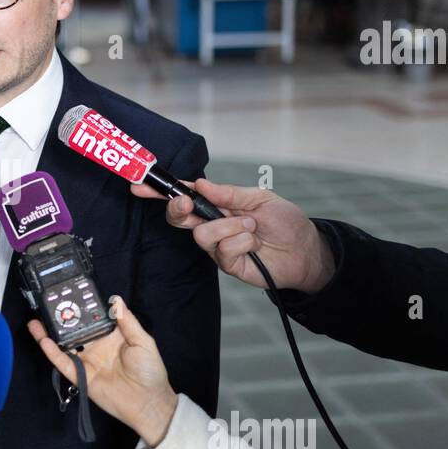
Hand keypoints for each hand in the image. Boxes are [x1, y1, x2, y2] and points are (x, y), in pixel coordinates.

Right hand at [27, 296, 175, 447]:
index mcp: (111, 336)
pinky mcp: (81, 376)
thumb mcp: (143, 341)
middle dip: (61, 319)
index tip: (70, 294)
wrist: (147, 403)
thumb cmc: (149, 370)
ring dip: (50, 334)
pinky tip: (43, 340)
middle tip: (47, 305)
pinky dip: (52, 352)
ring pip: (64, 346)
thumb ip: (127, 321)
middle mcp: (96, 347)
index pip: (92, 319)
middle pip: (74, 330)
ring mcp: (87, 361)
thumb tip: (116, 299)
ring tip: (35, 321)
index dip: (82, 308)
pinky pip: (64, 363)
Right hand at [129, 178, 335, 292]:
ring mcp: (218, 247)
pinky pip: (223, 249)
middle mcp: (213, 226)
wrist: (306, 250)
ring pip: (202, 234)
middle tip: (187, 202)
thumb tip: (200, 184)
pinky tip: (254, 244)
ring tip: (251, 227)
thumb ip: (228, 193)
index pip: (185, 198)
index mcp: (218, 206)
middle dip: (178, 209)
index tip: (141, 186)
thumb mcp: (259, 198)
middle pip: (179, 218)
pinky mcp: (228, 265)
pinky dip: (241, 242)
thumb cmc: (285, 222)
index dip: (161, 193)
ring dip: (228, 226)